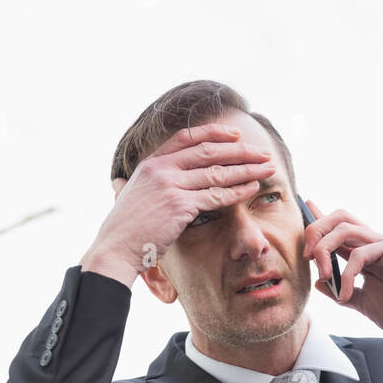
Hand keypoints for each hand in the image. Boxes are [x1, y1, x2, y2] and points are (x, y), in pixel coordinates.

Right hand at [79, 124, 275, 287]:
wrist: (115, 249)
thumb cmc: (121, 230)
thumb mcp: (123, 199)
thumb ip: (127, 187)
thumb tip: (120, 184)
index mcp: (150, 163)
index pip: (187, 137)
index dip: (214, 133)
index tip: (235, 135)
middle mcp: (161, 168)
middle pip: (208, 151)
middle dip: (240, 151)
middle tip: (262, 152)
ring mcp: (171, 185)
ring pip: (216, 172)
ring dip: (246, 169)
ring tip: (267, 168)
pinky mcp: (179, 206)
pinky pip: (215, 196)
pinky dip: (236, 192)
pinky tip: (252, 189)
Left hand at [301, 199, 382, 351]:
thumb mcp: (365, 304)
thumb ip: (343, 293)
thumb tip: (319, 283)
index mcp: (368, 253)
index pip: (340, 228)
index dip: (320, 217)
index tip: (304, 207)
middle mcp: (375, 243)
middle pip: (339, 218)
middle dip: (316, 231)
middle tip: (308, 257)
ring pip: (345, 228)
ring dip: (326, 250)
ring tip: (326, 277)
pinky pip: (361, 252)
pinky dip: (347, 273)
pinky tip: (347, 294)